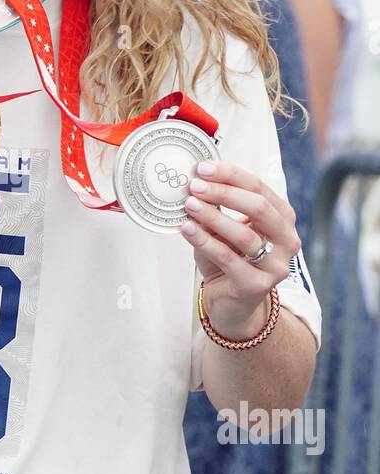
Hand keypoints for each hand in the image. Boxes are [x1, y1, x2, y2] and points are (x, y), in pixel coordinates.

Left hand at [180, 160, 299, 338]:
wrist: (232, 304)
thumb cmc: (229, 260)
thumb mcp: (224, 228)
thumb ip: (217, 206)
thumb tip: (197, 180)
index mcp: (282, 219)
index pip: (259, 188)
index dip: (230, 175)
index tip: (203, 168)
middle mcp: (287, 241)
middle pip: (259, 207)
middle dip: (224, 193)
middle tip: (196, 185)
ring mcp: (275, 266)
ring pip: (244, 234)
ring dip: (213, 216)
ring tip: (189, 204)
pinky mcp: (257, 285)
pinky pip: (229, 258)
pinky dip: (205, 241)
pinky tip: (187, 229)